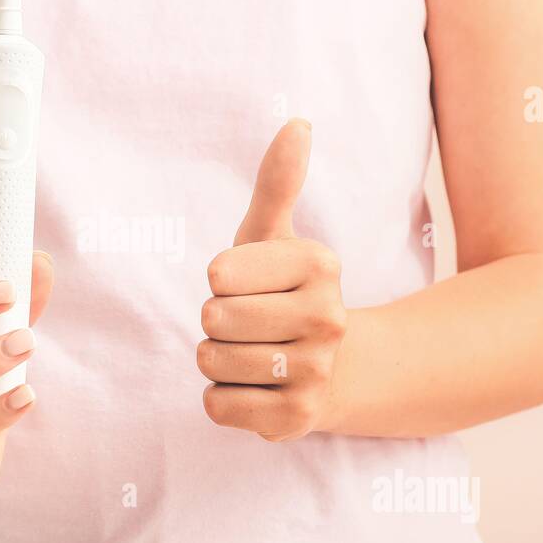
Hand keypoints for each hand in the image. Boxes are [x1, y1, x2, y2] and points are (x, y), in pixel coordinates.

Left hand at [197, 120, 347, 440]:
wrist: (332, 370)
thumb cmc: (281, 292)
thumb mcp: (273, 236)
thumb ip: (277, 182)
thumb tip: (297, 122)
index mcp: (320, 264)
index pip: (219, 273)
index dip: (219, 281)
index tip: (246, 285)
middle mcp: (327, 318)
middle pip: (213, 319)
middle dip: (214, 322)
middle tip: (247, 324)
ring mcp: (315, 373)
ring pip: (210, 363)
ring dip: (215, 361)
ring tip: (250, 355)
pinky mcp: (296, 420)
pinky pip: (216, 406)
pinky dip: (221, 399)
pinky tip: (253, 389)